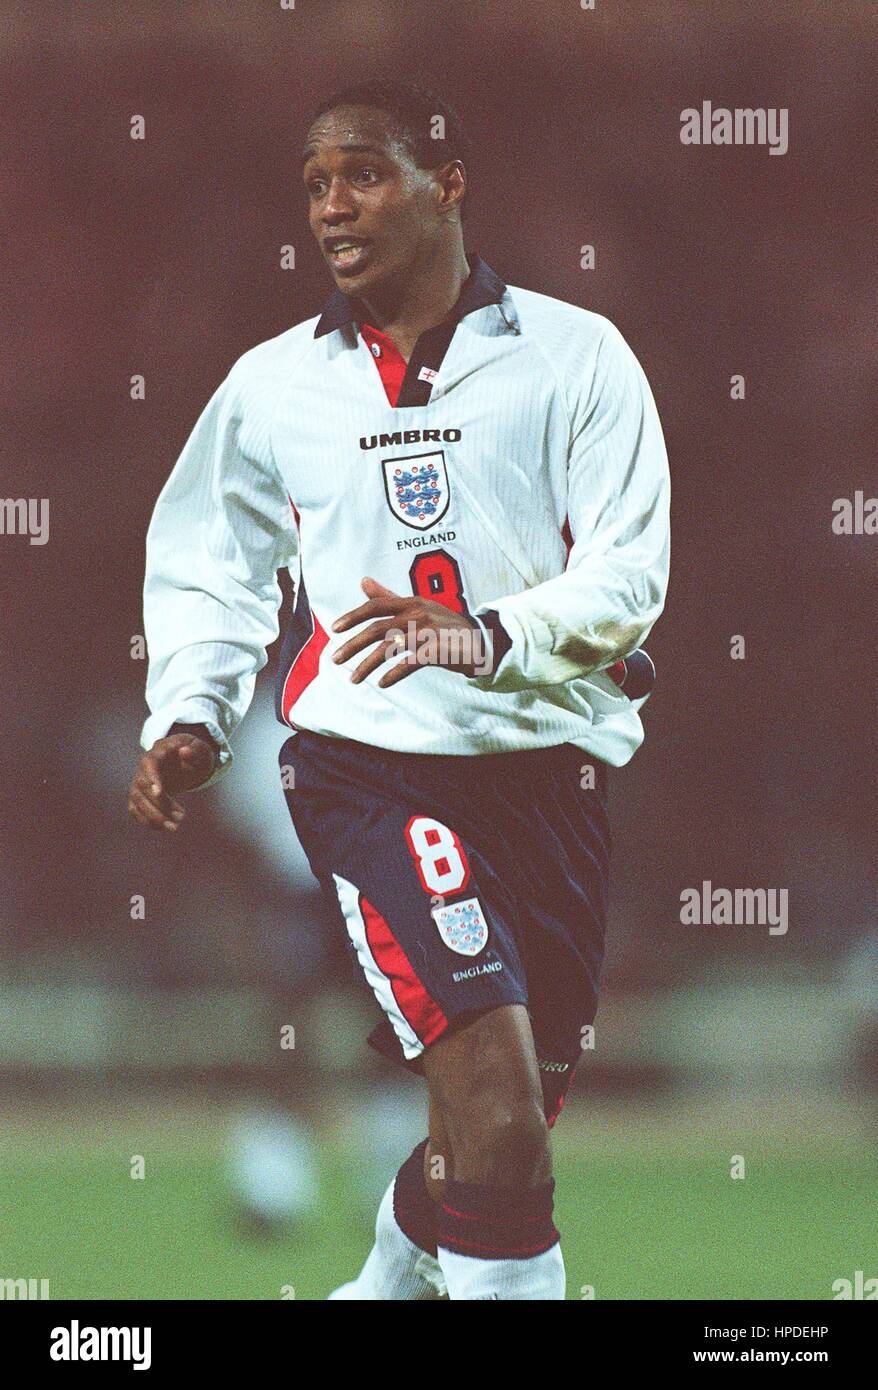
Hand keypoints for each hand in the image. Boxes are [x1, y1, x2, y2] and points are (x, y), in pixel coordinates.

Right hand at [127, 731, 216, 830]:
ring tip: (174, 827)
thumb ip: (195, 750)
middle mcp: (144, 766)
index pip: (150, 764)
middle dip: (159, 804)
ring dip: (154, 816)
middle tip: (181, 817)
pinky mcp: (140, 795)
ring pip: (137, 800)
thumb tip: (184, 751)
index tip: (160, 793)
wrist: (184, 759)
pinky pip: (135, 809)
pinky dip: (146, 820)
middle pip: (142, 786)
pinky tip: (164, 827)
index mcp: (158, 751)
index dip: (152, 778)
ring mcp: (139, 781)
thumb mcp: (199, 748)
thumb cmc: (193, 752)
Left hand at [331, 577, 489, 687]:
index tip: (334, 628)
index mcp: (411, 602)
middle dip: (352, 645)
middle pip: (377, 629)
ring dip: (367, 665)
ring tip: (353, 679)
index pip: (375, 606)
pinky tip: (382, 683)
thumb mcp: (418, 607)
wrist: (481, 642)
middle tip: (334, 659)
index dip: (353, 616)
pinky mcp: (438, 649)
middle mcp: (418, 613)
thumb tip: (363, 581)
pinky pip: (409, 663)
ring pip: (389, 648)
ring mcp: (429, 631)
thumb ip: (389, 597)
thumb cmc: (444, 626)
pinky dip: (394, 674)